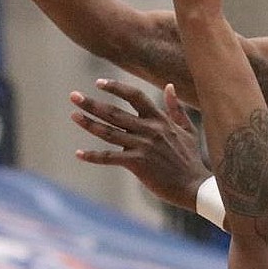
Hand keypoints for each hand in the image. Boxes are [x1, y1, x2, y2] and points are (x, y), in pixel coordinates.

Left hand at [71, 79, 209, 209]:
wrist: (194, 186)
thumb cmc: (190, 159)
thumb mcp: (187, 129)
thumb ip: (175, 108)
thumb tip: (169, 86)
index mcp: (159, 119)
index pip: (134, 96)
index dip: (116, 87)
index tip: (99, 82)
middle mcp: (149, 130)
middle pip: (114, 112)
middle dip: (92, 103)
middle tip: (73, 96)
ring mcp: (142, 146)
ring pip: (109, 133)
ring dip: (89, 123)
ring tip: (73, 115)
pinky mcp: (138, 164)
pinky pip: (110, 158)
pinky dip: (93, 156)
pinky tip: (79, 153)